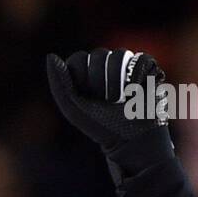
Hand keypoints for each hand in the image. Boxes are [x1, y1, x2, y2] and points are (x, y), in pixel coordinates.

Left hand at [47, 48, 174, 170]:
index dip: (81, 79)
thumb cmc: (101, 127)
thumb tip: (50, 55)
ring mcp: (127, 64)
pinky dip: (135, 79)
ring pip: (119, 56)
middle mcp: (107, 65)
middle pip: (98, 55)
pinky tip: (135, 93)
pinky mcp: (147, 66)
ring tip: (120, 100)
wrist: (130, 140)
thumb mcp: (73, 109)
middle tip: (106, 102)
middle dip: (99, 82)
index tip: (88, 99)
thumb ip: (59, 84)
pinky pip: (139, 60)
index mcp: (88, 72)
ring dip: (117, 82)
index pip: (78, 59)